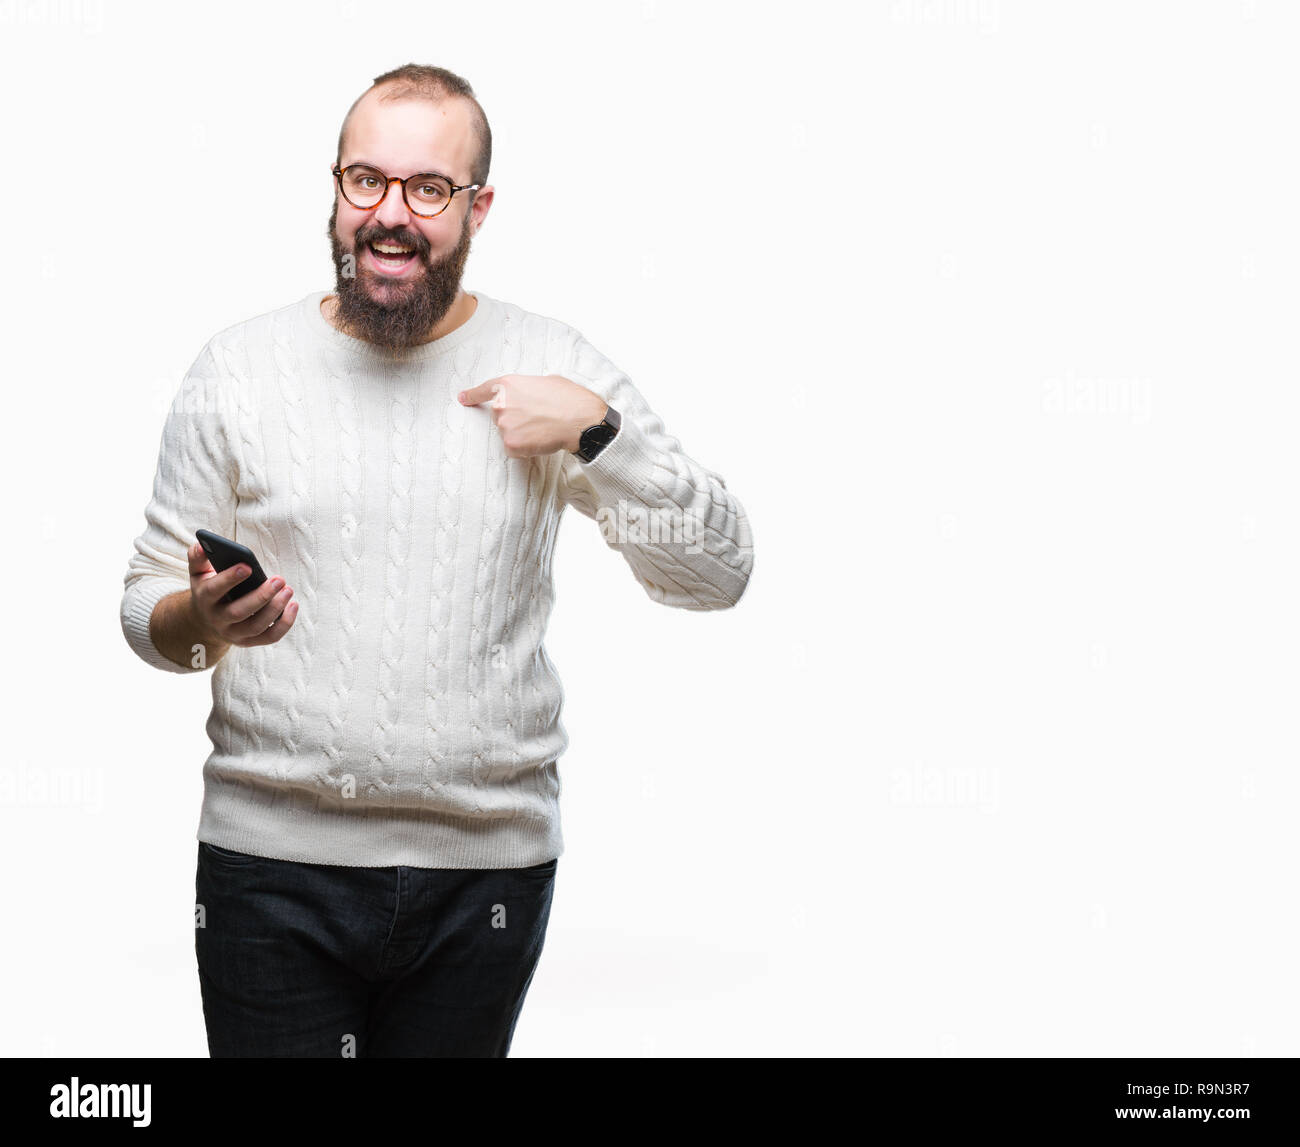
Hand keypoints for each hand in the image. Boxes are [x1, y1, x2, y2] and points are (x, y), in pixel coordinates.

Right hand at [187, 541, 297, 647]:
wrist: (205, 620)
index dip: (230, 578)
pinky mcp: (248, 641)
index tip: (248, 566)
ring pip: (256, 626)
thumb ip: (198, 557)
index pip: (215, 589)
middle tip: (279, 580)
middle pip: (238, 612)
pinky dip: (284, 624)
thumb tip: (202, 545)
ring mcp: (233, 633)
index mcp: (204, 598)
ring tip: (288, 590)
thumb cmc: (208, 589)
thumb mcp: (199, 573)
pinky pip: (269, 637)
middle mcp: (217, 619)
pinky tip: (293, 606)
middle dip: (261, 596)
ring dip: (275, 609)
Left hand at [458, 374, 606, 457]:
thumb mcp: (547, 381)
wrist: (579, 419)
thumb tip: (531, 396)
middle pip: (501, 417)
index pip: (484, 390)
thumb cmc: (570, 399)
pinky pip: (514, 449)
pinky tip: (541, 440)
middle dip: (517, 420)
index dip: (472, 395)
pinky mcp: (510, 443)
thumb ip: (529, 388)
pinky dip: (526, 449)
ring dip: (523, 435)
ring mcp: (504, 425)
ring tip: (543, 428)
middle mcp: (501, 404)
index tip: (463, 398)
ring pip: (509, 434)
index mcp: (509, 384)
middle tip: (539, 419)